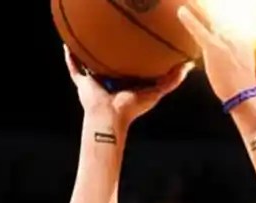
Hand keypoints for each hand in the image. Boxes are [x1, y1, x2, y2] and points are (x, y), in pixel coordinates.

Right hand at [64, 46, 191, 130]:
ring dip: (87, 51)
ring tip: (86, 35)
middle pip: (108, 61)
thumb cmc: (131, 109)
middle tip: (111, 31)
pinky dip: (70, 57)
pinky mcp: (82, 82)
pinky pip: (74, 67)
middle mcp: (108, 79)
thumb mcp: (156, 92)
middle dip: (109, 49)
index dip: (131, 53)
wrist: (110, 118)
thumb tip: (187, 67)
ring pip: (89, 62)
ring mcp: (94, 81)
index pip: (128, 64)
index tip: (136, 39)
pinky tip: (67, 44)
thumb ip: (171, 81)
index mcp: (125, 81)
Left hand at [177, 4, 255, 101]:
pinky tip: (181, 11)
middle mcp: (236, 34)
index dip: (222, 12)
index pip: (232, 19)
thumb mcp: (241, 63)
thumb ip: (233, 52)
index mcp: (244, 37)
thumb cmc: (241, 84)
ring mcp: (225, 40)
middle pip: (219, 16)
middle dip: (207, 9)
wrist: (244, 94)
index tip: (213, 6)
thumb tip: (224, 52)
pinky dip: (190, 20)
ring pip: (210, 19)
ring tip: (188, 1)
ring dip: (199, 9)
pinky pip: (199, 30)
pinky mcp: (214, 47)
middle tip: (196, 0)